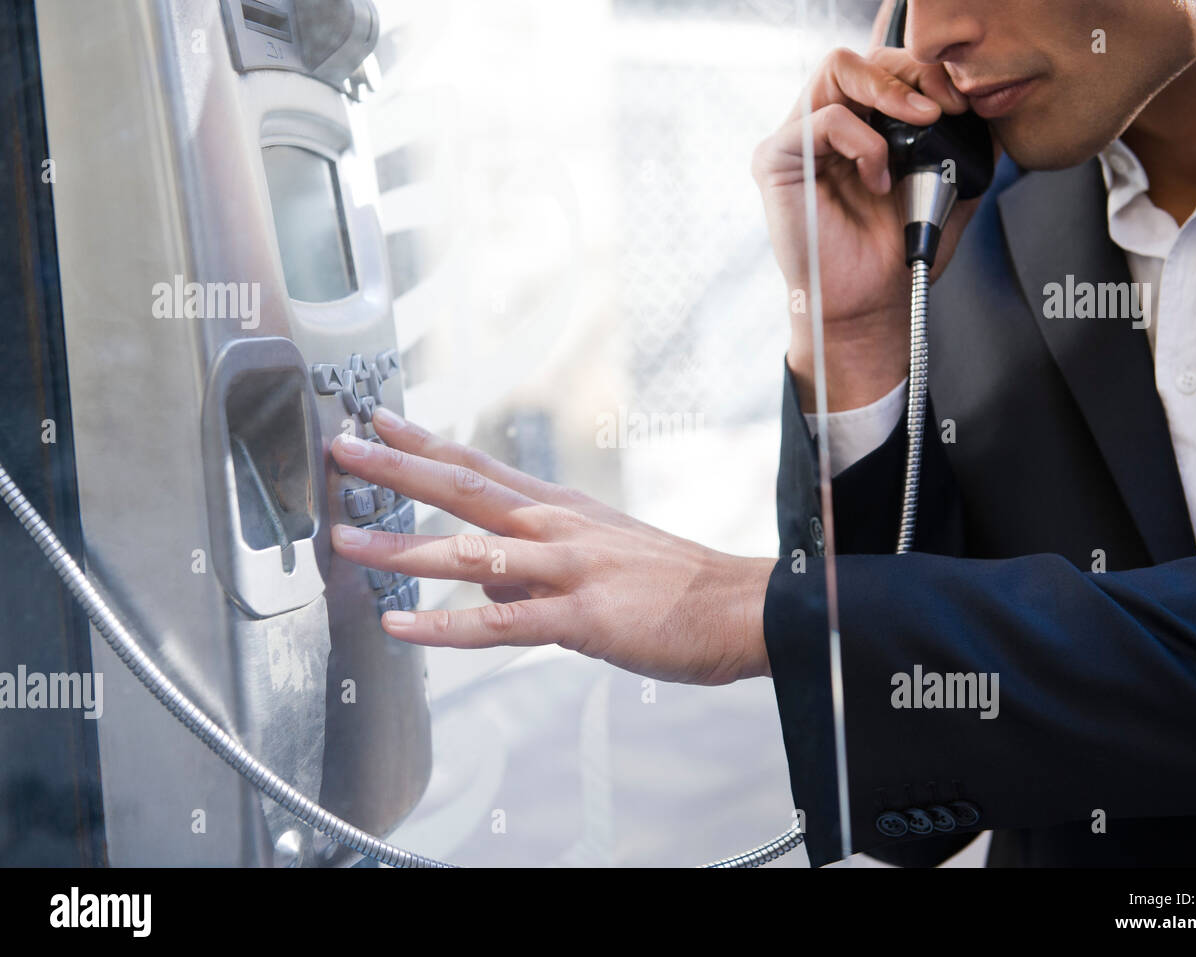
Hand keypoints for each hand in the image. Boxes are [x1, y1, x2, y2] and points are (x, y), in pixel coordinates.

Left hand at [328, 407, 777, 685]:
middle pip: (464, 488)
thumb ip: (532, 569)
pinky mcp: (581, 618)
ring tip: (345, 542)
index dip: (425, 443)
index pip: (480, 466)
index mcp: (561, 510)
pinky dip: (445, 625)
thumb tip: (481, 584)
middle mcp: (557, 528)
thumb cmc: (673, 585)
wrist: (742, 607)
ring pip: (469, 552)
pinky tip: (402, 626)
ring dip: (401, 546)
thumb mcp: (599, 558)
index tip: (379, 422)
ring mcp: (568, 569)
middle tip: (341, 449)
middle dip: (397, 467)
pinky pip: (501, 623)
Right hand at [751, 41, 982, 409]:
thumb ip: (966, 143)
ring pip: (837, 68)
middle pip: (863, 57)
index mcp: (860, 125)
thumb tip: (987, 103)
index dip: (925, 70)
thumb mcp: (951, 187)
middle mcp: (825, 124)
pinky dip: (864, 143)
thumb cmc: (897, 253)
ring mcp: (798, 138)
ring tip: (922, 123)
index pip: (886, 66)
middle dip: (912, 73)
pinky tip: (878, 178)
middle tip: (943, 106)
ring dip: (889, 89)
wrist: (870, 305)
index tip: (960, 99)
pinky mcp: (776, 159)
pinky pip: (825, 120)